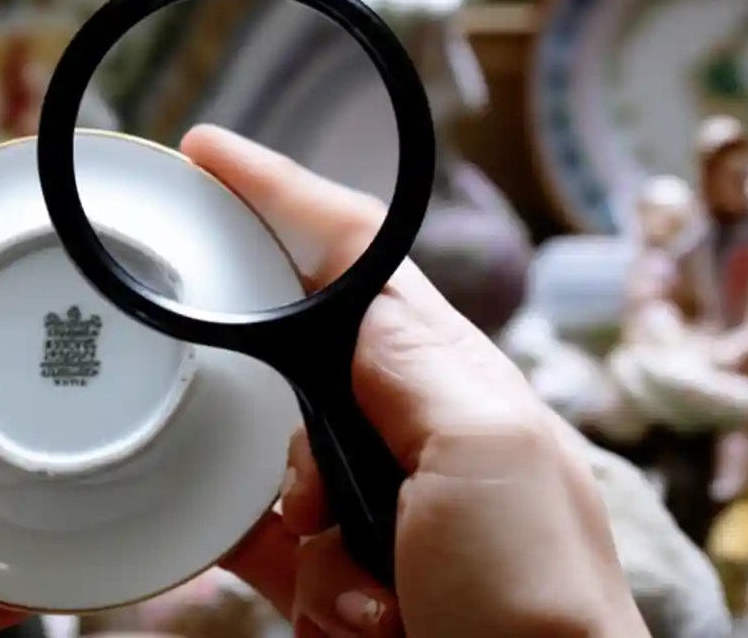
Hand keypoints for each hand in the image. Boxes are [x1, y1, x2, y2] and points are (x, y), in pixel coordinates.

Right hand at [182, 126, 648, 637]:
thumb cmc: (535, 601)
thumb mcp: (486, 454)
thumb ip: (410, 362)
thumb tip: (346, 300)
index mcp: (451, 379)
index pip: (353, 257)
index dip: (283, 197)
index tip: (212, 155)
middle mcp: (404, 427)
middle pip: (293, 352)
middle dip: (268, 389)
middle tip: (297, 453)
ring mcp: (363, 499)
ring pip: (265, 451)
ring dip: (290, 510)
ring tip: (368, 580)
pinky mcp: (324, 567)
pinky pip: (249, 526)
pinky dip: (259, 551)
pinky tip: (315, 590)